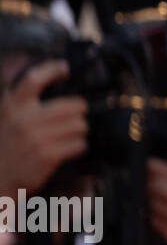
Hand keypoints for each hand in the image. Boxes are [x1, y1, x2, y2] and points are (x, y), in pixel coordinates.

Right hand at [0, 61, 87, 199]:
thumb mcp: (9, 116)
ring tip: (70, 135)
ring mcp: (35, 138)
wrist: (0, 175)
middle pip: (73, 105)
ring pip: (80, 125)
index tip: (65, 69)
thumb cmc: (10, 143)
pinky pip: (79, 144)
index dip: (52, 69)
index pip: (33, 79)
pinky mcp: (47, 155)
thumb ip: (25, 100)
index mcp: (13, 105)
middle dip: (79, 113)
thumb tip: (57, 76)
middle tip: (74, 118)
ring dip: (80, 131)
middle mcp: (23, 119)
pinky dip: (79, 146)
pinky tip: (71, 148)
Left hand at [146, 159, 166, 244]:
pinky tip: (156, 214)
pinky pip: (157, 224)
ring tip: (149, 197)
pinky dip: (152, 217)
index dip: (158, 167)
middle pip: (164, 188)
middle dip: (149, 183)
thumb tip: (163, 168)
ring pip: (157, 206)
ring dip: (149, 201)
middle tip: (143, 181)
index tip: (148, 165)